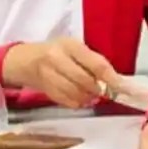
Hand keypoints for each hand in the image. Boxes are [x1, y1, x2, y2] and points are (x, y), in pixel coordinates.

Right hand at [3, 37, 120, 107]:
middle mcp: (57, 59)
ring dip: (89, 98)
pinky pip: (67, 101)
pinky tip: (80, 99)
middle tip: (104, 91)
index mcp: (70, 45)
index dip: (111, 78)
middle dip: (98, 89)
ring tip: (92, 95)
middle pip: (85, 81)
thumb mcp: (73, 48)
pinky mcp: (45, 90)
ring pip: (76, 93)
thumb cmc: (55, 52)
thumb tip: (113, 80)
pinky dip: (78, 103)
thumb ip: (91, 61)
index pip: (95, 64)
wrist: (24, 61)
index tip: (123, 87)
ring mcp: (49, 75)